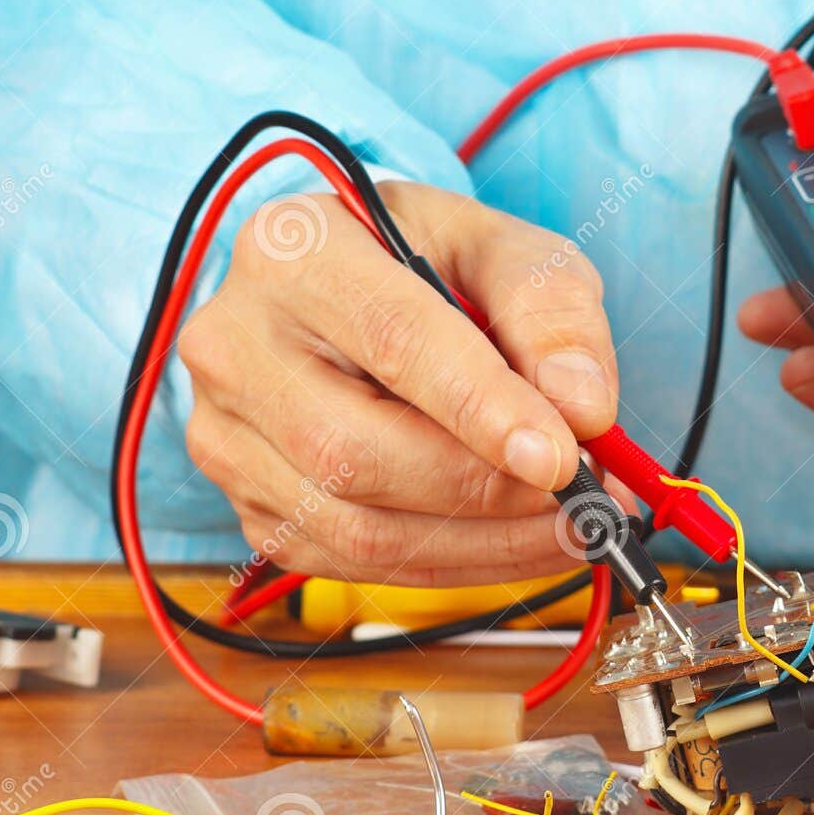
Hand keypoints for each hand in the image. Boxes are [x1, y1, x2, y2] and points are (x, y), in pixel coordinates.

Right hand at [180, 181, 629, 584]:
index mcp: (294, 251)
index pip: (392, 340)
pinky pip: (357, 563)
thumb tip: (584, 409)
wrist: (354, 289)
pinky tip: (519, 541)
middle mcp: (234, 344)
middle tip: (587, 498)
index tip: (562, 458)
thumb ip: (551, 312)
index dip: (483, 409)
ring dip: (485, 542)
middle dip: (487, 490)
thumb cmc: (429, 261)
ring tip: (575, 528)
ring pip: (356, 525)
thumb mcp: (502, 250)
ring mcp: (226, 435)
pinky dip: (456, 564)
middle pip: (357, 450)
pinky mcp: (252, 504)